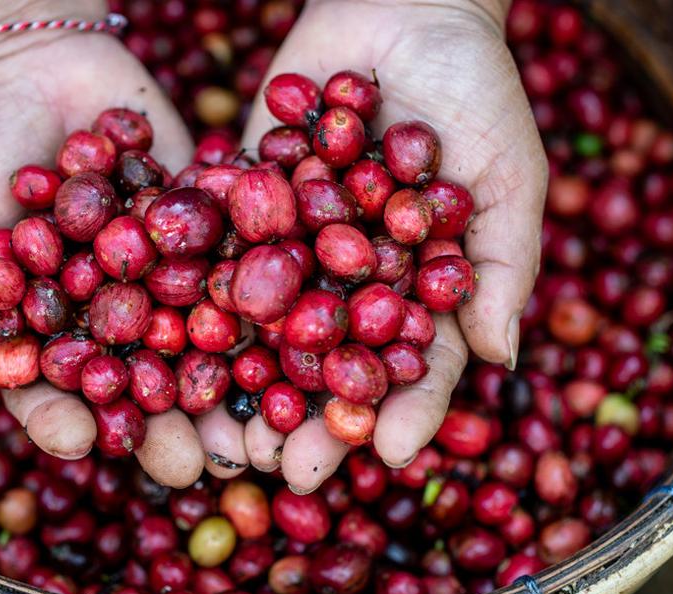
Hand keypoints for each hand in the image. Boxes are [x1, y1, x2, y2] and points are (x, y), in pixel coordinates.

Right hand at [0, 0, 233, 484]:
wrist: (30, 58)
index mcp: (49, 334)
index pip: (57, 396)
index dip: (68, 422)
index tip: (81, 442)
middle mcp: (113, 317)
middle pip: (143, 387)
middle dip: (169, 427)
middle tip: (196, 463)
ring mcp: (166, 277)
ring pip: (202, 344)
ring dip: (233, 388)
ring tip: (260, 426)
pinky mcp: (209, 229)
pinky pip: (238, 265)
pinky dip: (265, 296)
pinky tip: (293, 327)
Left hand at [240, 0, 547, 489]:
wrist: (404, 3)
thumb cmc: (477, 92)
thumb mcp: (507, 177)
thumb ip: (498, 265)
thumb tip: (500, 360)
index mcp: (414, 289)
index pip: (411, 364)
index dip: (400, 409)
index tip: (384, 455)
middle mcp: (349, 279)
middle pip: (327, 362)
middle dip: (306, 416)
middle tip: (281, 468)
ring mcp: (293, 243)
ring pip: (263, 324)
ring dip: (239, 378)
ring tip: (216, 427)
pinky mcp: (243, 200)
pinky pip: (217, 248)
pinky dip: (192, 290)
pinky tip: (166, 333)